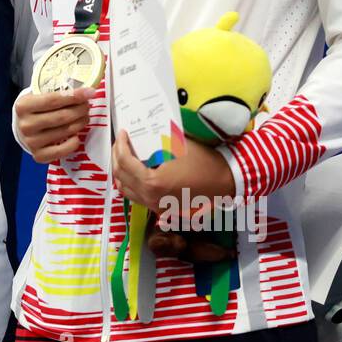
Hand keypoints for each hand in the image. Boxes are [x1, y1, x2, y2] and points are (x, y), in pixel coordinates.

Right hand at [14, 87, 97, 162]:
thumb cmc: (35, 109)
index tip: (89, 92)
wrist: (22, 128)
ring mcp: (31, 142)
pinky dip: (73, 143)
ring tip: (84, 117)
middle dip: (79, 109)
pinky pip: (62, 150)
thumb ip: (57, 93)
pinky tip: (76, 135)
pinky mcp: (38, 155)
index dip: (74, 96)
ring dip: (80, 123)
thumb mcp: (38, 96)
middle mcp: (25, 125)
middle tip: (87, 105)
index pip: (53, 100)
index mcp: (23, 106)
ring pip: (65, 131)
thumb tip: (85, 91)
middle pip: (62, 116)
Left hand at [112, 132, 234, 211]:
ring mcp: (155, 206)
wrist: (225, 181)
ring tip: (125, 155)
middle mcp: (150, 198)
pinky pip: (138, 197)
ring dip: (121, 171)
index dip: (120, 145)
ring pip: (126, 190)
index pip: (125, 162)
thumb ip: (153, 143)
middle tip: (120, 142)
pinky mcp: (161, 209)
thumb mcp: (176, 146)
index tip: (122, 133)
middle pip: (121, 176)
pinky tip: (136, 170)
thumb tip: (137, 134)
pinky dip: (132, 182)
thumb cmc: (203, 161)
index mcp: (152, 183)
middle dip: (116, 157)